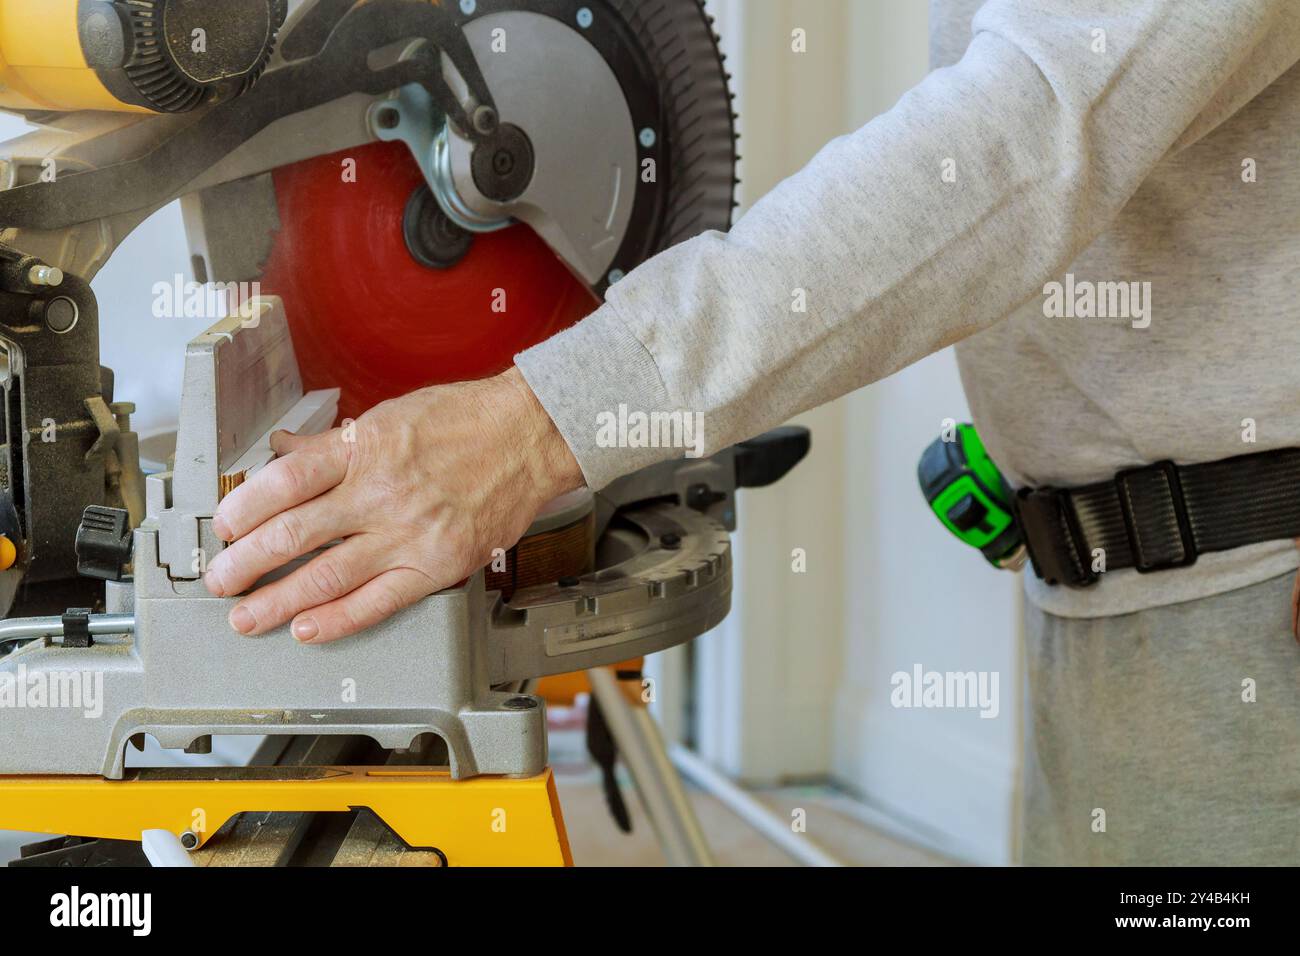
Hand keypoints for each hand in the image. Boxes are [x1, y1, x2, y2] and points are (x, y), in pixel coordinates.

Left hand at [203, 368, 583, 642]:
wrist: (531, 436)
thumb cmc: (466, 420)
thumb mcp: (390, 414)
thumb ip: (333, 443)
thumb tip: (282, 453)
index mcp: (364, 448)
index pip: (285, 481)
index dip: (244, 508)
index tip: (225, 527)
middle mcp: (381, 492)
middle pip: (293, 534)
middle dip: (246, 563)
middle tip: (220, 580)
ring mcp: (410, 532)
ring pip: (327, 576)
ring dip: (277, 601)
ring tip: (246, 616)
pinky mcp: (437, 564)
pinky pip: (379, 601)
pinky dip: (338, 620)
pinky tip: (307, 629)